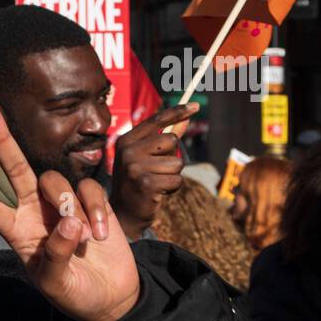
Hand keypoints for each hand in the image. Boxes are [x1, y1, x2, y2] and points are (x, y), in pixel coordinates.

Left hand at [0, 102, 139, 320]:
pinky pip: (89, 190)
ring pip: (56, 181)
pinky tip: (102, 235)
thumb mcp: (57, 283)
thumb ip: (56, 255)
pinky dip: (96, 211)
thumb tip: (67, 222)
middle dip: (1, 138)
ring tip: (84, 240)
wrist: (109, 296)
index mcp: (17, 231)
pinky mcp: (90, 202)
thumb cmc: (73, 292)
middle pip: (14, 168)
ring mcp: (61, 204)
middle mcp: (34, 211)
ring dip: (70, 206)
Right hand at [109, 103, 197, 238]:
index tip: (195, 106)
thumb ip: (163, 138)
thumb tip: (185, 120)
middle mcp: (128, 151)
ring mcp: (135, 167)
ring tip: (157, 182)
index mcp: (126, 141)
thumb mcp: (146, 158)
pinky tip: (158, 192)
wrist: (124, 214)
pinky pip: (176, 179)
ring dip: (173, 175)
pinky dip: (172, 187)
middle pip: (171, 140)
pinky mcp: (146, 183)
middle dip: (172, 156)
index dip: (177, 112)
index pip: (156, 121)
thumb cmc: (138, 183)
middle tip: (158, 170)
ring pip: (176, 162)